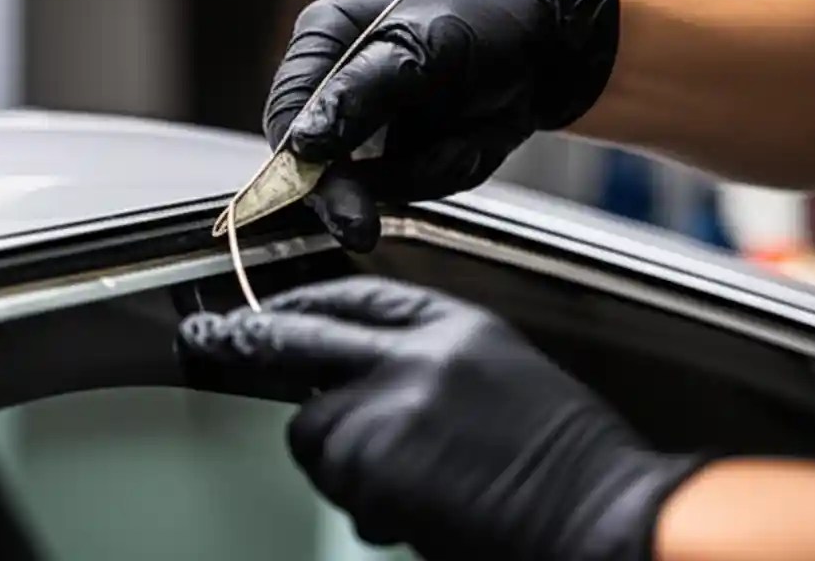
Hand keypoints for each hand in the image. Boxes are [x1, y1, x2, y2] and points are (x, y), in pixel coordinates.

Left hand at [178, 277, 704, 560]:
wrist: (604, 517)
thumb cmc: (561, 456)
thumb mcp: (498, 370)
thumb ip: (421, 355)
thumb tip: (350, 364)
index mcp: (452, 325)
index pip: (350, 297)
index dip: (298, 302)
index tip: (263, 307)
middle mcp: (413, 358)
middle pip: (298, 336)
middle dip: (246, 337)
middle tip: (210, 337)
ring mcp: (389, 412)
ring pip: (310, 424)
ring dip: (332, 450)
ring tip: (400, 473)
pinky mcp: (375, 468)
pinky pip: (333, 476)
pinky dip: (353, 492)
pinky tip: (407, 501)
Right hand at [267, 0, 619, 250]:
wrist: (553, 50)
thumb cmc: (489, 25)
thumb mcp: (425, 51)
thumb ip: (360, 94)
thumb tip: (303, 142)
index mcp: (325, 38)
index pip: (286, 111)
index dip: (295, 160)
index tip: (322, 191)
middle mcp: (335, 83)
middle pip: (311, 161)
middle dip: (352, 191)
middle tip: (361, 230)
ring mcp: (368, 125)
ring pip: (363, 186)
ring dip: (418, 173)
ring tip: (463, 135)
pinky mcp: (398, 155)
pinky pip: (405, 190)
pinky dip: (442, 173)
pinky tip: (469, 139)